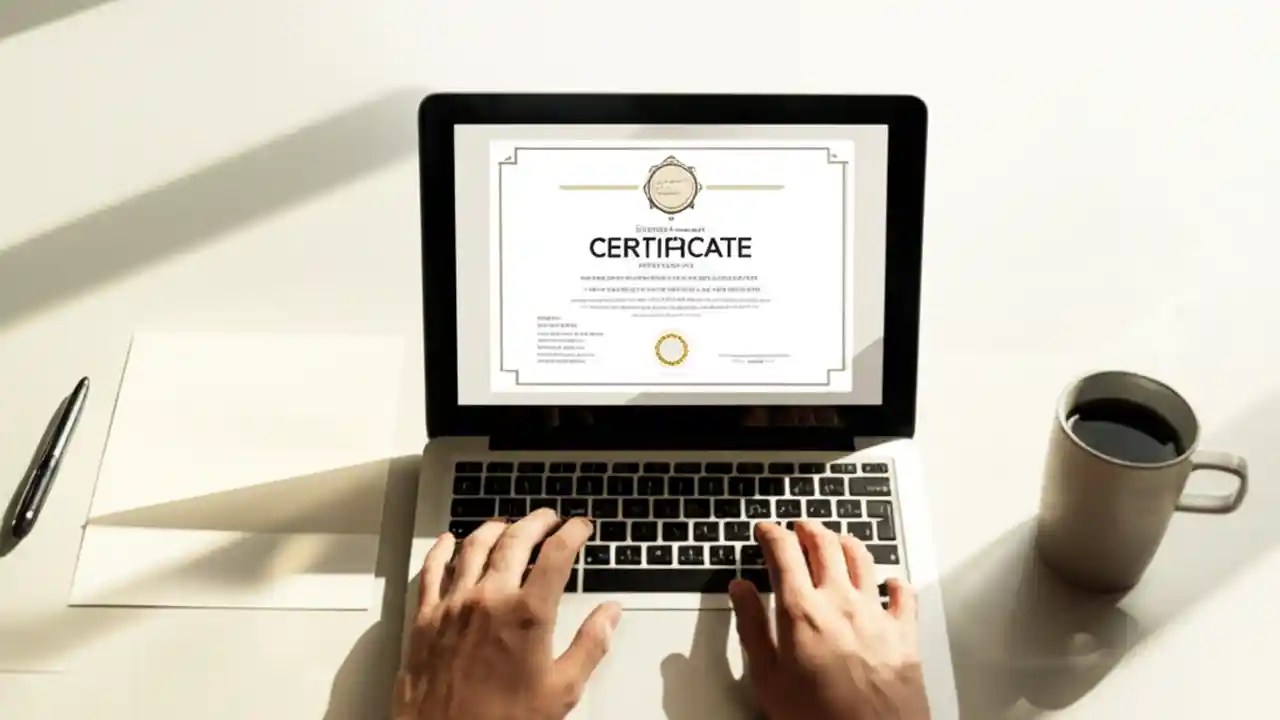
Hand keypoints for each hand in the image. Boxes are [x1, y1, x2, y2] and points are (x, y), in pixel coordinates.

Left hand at [394, 510, 620, 719]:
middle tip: (550, 519)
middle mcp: (489, 599)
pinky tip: (449, 541)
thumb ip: (591, 646)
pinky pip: (432, 570)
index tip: (580, 527)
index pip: (557, 554)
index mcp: (528, 614)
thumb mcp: (562, 690)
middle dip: (537, 522)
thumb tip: (611, 614)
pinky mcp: (426, 618)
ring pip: (474, 546)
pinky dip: (442, 549)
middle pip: (516, 539)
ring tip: (508, 524)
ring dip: (495, 528)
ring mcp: (454, 605)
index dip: (573, 533)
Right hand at [728, 521, 928, 719]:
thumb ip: (751, 627)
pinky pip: (903, 594)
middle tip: (799, 527)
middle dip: (808, 529)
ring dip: (846, 542)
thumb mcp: (767, 677)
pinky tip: (889, 581)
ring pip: (862, 558)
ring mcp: (876, 615)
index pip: (783, 553)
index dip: (772, 534)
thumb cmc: (817, 719)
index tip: (766, 530)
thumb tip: (740, 590)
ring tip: (837, 539)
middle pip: (824, 545)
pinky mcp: (904, 634)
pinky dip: (894, 581)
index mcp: (802, 611)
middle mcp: (840, 603)